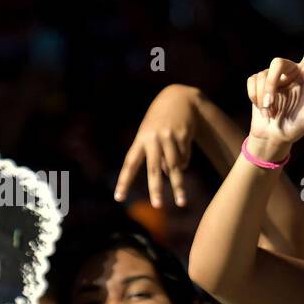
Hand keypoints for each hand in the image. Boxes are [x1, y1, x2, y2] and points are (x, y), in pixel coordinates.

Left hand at [114, 85, 199, 207]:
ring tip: (181, 202)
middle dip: (156, 188)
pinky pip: (184, 158)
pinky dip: (184, 161)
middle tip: (156, 205)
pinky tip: (183, 151)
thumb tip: (165, 174)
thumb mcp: (152, 134)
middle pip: (154, 168)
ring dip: (178, 186)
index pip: (130, 163)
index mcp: (141, 139)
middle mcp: (153, 139)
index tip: (119, 197)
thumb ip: (155, 154)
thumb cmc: (161, 120)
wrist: (180, 98)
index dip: (124, 181)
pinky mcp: (183, 136)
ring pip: (174, 167)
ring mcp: (169, 138)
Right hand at [244, 5, 303, 161]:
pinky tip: (260, 107)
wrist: (274, 136)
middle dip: (272, 85)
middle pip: (278, 63)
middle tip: (271, 107)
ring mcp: (275, 76)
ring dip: (264, 97)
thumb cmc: (297, 128)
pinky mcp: (259, 81)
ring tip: (270, 112)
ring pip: (264, 75)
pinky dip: (254, 96)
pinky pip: (253, 80)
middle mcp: (293, 72)